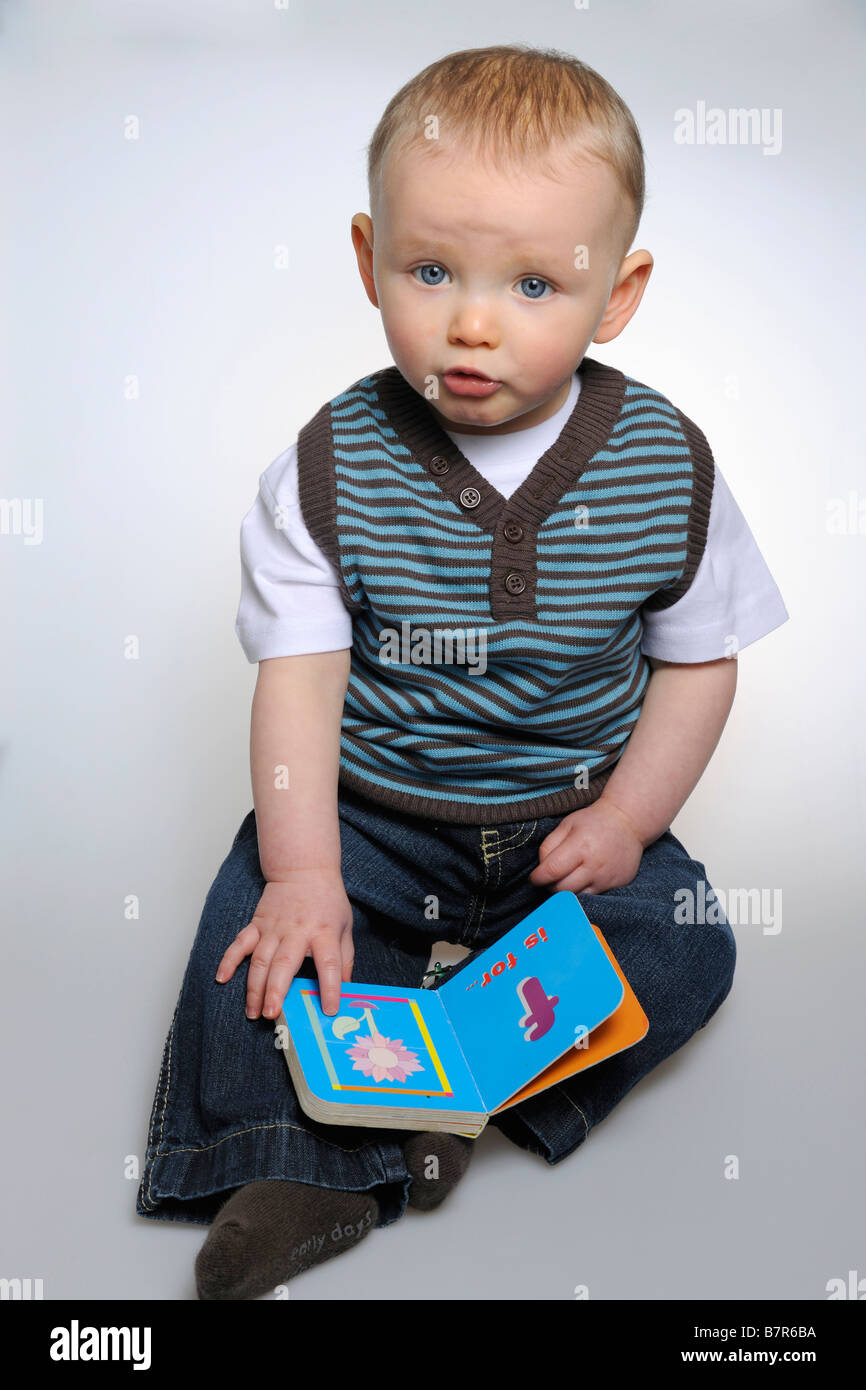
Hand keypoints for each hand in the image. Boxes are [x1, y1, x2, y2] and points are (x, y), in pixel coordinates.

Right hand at [215, 869, 353, 1018]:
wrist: (303, 869)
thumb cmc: (327, 900)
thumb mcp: (345, 927)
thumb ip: (344, 960)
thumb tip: (346, 990)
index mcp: (324, 932)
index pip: (329, 963)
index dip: (330, 988)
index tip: (329, 1010)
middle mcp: (297, 931)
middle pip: (285, 964)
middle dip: (276, 991)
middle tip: (272, 1015)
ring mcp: (274, 928)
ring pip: (261, 960)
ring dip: (254, 987)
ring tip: (253, 1011)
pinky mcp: (258, 924)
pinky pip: (240, 944)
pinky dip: (229, 960)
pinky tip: (221, 978)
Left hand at [527, 796, 643, 894]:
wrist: (628, 822)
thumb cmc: (593, 822)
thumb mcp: (566, 825)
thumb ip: (548, 846)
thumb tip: (542, 870)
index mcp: (580, 846)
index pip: (552, 871)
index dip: (538, 878)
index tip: (535, 878)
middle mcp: (595, 866)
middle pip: (562, 890)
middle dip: (550, 886)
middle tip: (550, 878)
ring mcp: (608, 878)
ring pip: (577, 898)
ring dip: (566, 892)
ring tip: (566, 878)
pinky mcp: (618, 885)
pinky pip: (594, 897)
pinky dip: (583, 891)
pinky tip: (583, 879)